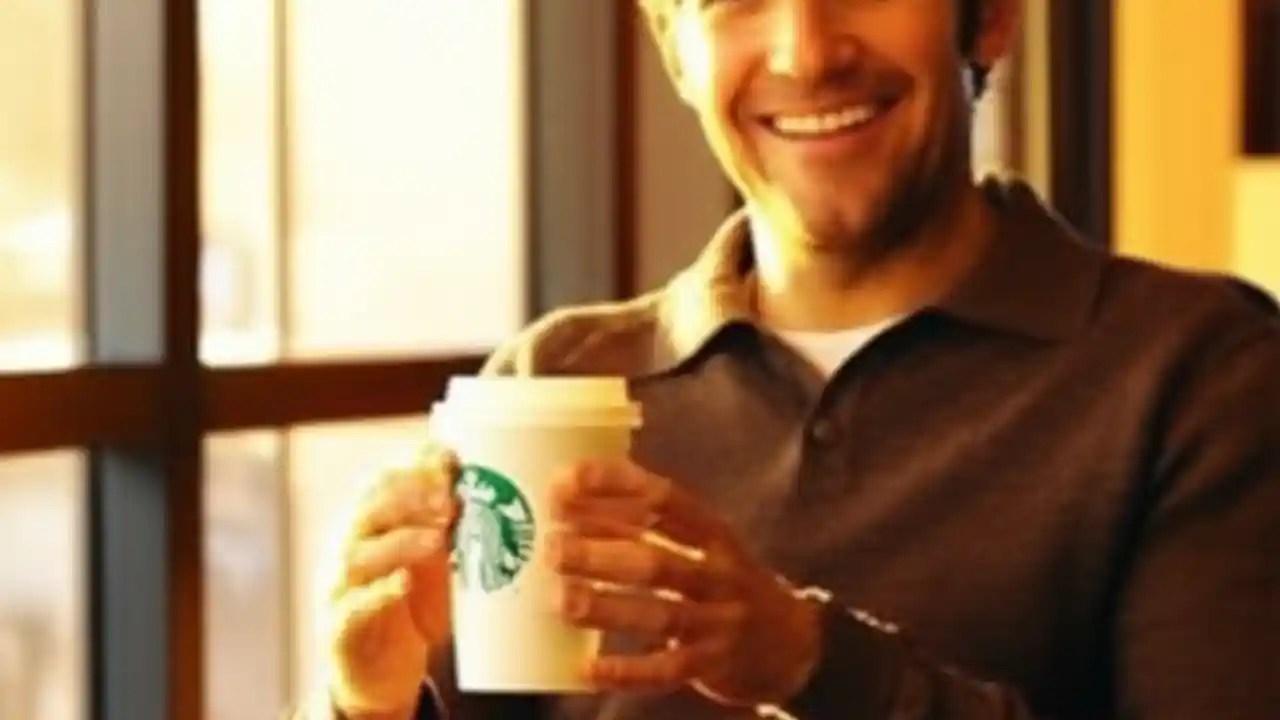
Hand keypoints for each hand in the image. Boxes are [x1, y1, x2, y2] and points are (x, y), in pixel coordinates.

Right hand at [327, 446, 459, 717]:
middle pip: (368, 508)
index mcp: (369, 523)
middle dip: (410, 496)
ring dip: (400, 541)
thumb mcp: (437, 562)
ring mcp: (339, 588)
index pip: (383, 480)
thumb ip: (454, 530)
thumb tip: (501, 492)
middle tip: (451, 499)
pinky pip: (352, 607)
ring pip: (358, 554)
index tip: (450, 456)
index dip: (413, 464)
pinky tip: (403, 583)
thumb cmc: (415, 607)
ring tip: (439, 539)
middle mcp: (347, 547)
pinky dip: (379, 593)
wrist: (381, 675)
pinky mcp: (341, 630)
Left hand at [547, 459, 821, 706]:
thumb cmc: (726, 582)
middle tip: (551, 547)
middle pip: (657, 561)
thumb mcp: (702, 546)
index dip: (617, 486)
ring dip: (607, 607)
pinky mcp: (713, 664)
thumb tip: (566, 503)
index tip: (568, 479)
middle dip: (601, 552)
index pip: (665, 500)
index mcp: (714, 533)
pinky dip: (626, 671)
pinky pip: (667, 669)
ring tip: (561, 600)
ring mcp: (719, 621)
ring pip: (659, 614)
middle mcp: (719, 573)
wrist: (794, 643)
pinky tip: (587, 668)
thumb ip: (645, 528)